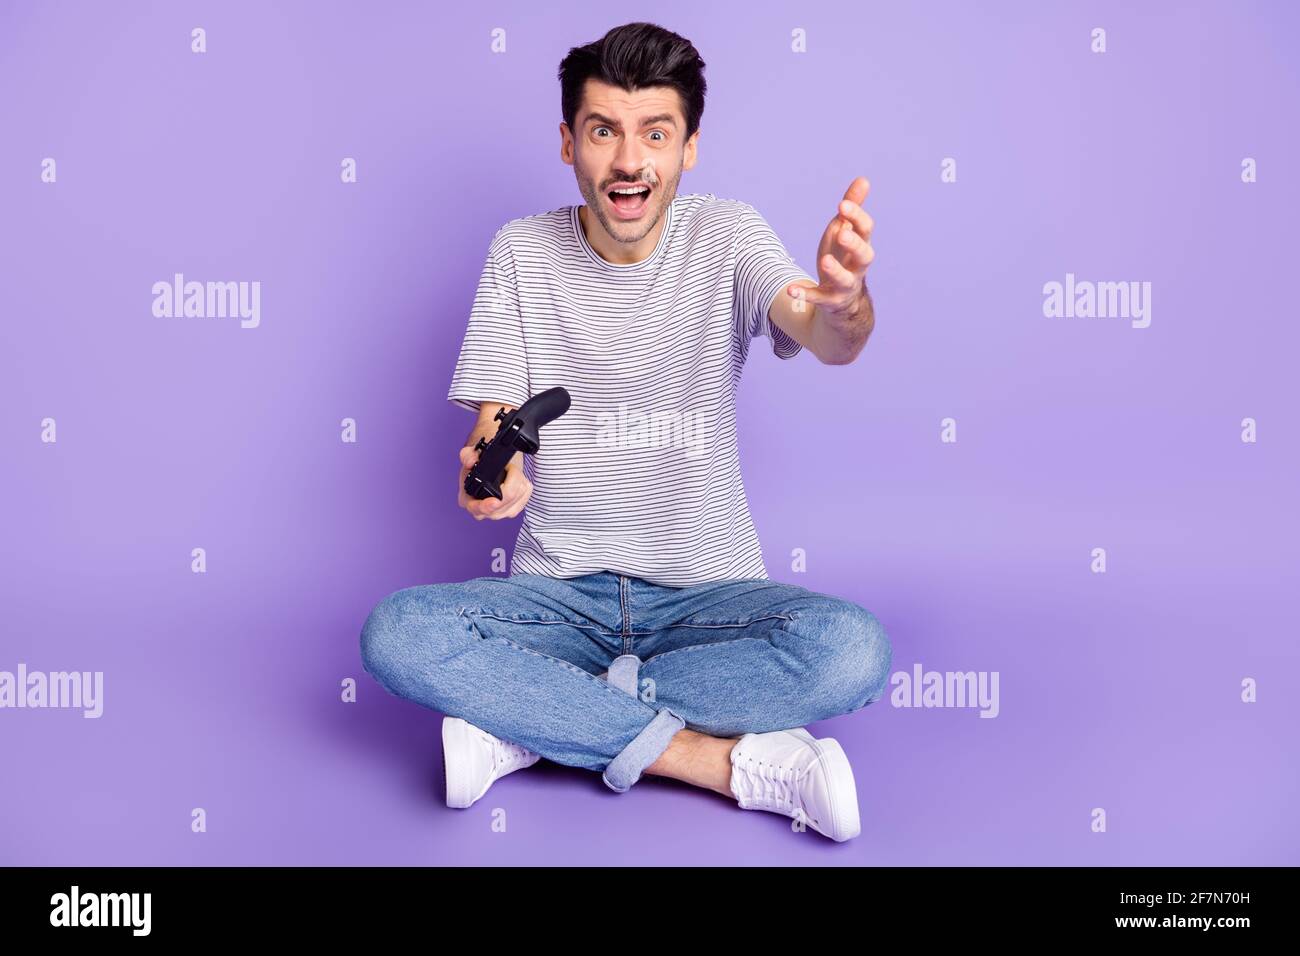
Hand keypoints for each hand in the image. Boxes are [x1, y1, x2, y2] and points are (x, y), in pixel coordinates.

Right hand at [457, 441, 532, 520]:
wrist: (489, 470)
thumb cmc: (477, 468)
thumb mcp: (469, 458)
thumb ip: (467, 455)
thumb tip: (471, 461)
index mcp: (468, 501)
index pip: (478, 509)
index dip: (487, 506)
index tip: (495, 502)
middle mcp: (485, 512)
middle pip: (505, 501)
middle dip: (510, 480)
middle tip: (506, 467)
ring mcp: (501, 512)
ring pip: (519, 495)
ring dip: (517, 479)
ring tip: (509, 471)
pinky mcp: (516, 508)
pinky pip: (526, 494)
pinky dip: (524, 482)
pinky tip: (515, 479)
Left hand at [786, 176, 874, 319]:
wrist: (843, 299)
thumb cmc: (843, 257)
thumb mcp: (844, 231)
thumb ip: (852, 209)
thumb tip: (863, 179)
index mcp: (861, 245)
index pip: (865, 230)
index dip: (856, 216)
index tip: (842, 204)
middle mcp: (858, 267)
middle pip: (865, 255)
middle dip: (854, 244)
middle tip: (841, 233)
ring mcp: (845, 285)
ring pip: (845, 280)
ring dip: (835, 270)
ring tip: (824, 261)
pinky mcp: (829, 301)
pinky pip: (818, 298)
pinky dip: (805, 295)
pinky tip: (790, 289)